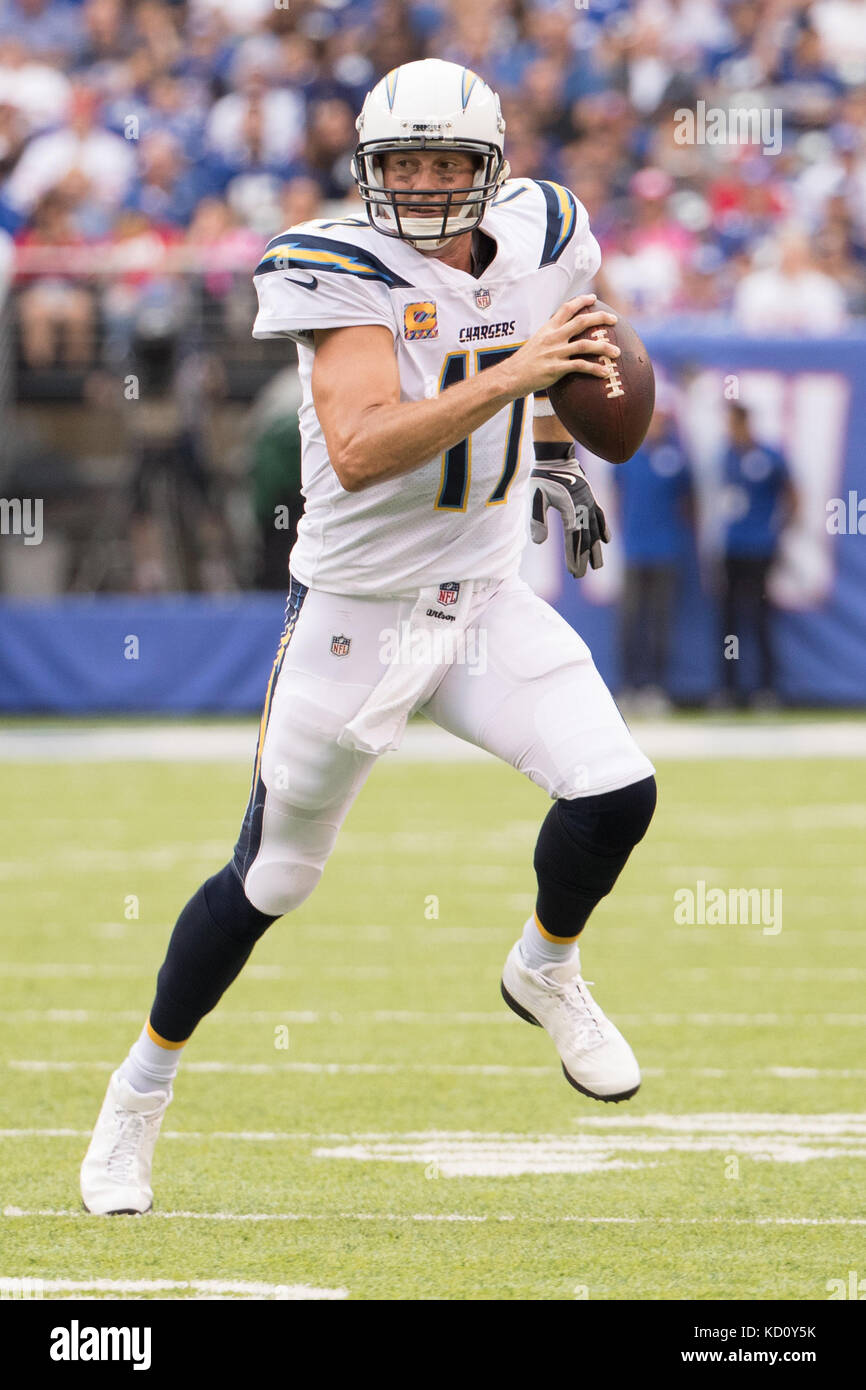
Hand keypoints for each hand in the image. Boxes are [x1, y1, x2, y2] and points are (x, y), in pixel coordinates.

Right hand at [497, 296, 619, 398]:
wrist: (510, 377)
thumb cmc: (523, 363)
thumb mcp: (535, 343)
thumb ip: (550, 338)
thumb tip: (563, 338)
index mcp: (548, 328)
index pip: (566, 308)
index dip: (581, 301)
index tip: (593, 298)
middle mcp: (553, 337)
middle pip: (581, 322)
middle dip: (600, 318)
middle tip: (614, 320)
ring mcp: (555, 352)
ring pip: (585, 345)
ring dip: (604, 347)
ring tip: (617, 352)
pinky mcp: (556, 368)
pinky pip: (580, 366)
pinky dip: (595, 369)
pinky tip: (605, 372)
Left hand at [530, 446, 610, 577]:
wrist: (555, 455)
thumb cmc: (542, 476)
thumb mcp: (535, 497)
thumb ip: (537, 520)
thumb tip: (539, 543)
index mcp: (570, 509)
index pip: (574, 539)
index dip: (573, 557)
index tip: (573, 573)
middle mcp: (584, 507)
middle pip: (587, 538)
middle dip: (584, 558)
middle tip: (581, 575)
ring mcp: (589, 502)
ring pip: (596, 529)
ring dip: (596, 548)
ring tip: (597, 565)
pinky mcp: (590, 498)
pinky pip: (600, 516)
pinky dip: (603, 528)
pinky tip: (607, 540)